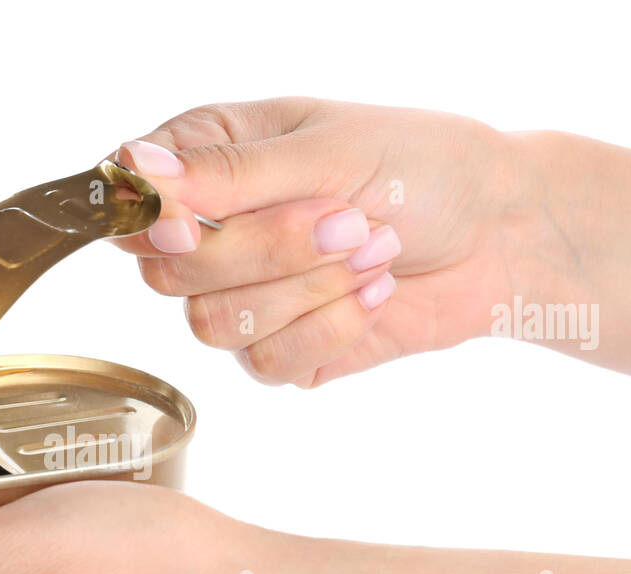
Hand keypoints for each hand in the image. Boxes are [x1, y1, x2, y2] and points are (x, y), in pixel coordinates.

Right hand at [110, 98, 550, 387]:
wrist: (499, 234)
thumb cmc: (421, 166)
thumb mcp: (328, 151)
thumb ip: (229, 173)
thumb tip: (136, 169)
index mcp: (210, 160)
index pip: (131, 198)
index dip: (153, 219)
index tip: (194, 223)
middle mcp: (215, 231)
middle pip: (170, 274)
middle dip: (266, 252)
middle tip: (344, 218)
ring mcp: (244, 296)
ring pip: (213, 326)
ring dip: (307, 292)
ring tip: (372, 250)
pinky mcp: (281, 349)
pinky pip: (266, 365)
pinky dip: (330, 329)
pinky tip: (374, 292)